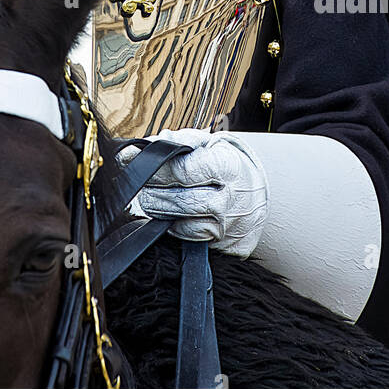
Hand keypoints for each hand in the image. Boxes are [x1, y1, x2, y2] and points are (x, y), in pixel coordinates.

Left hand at [117, 127, 269, 257]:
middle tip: (140, 184)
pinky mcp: (225, 246)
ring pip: (178, 223)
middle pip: (177, 200)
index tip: (131, 160)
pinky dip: (173, 226)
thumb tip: (145, 146)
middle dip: (151, 191)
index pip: (182, 170)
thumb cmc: (224, 165)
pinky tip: (171, 214)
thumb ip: (177, 141)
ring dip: (157, 209)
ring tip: (151, 197)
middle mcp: (229, 199)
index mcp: (227, 167)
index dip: (154, 167)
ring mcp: (228, 226)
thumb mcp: (208, 144)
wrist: (257, 192)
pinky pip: (187, 238)